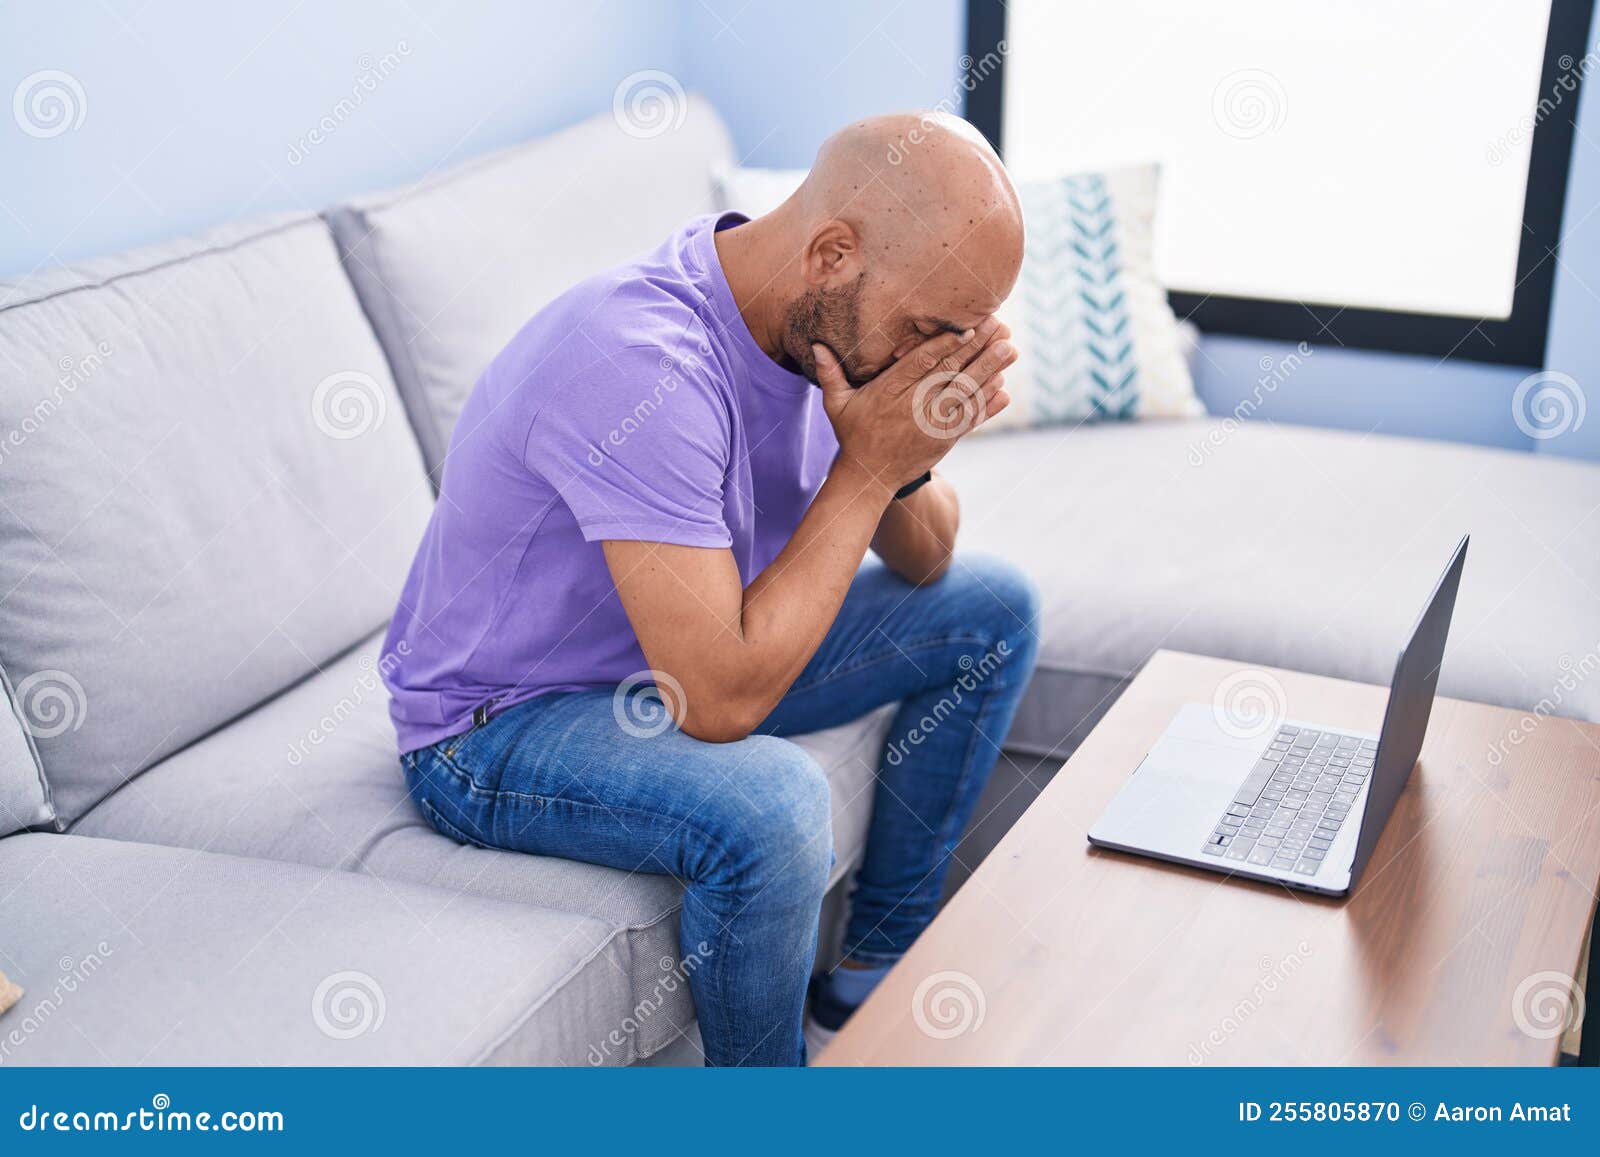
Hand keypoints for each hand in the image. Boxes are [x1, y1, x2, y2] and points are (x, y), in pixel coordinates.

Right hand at [814, 317, 1014, 489]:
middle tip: (1000, 327)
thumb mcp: (837, 404)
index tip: (966, 327)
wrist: (870, 477)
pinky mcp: (944, 439)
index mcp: (888, 393)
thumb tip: (816, 346)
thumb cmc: (853, 434)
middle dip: (976, 349)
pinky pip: (969, 419)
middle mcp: (913, 408)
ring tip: (1010, 350)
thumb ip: (831, 374)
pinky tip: (1003, 386)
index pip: (920, 365)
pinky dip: (987, 404)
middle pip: (949, 374)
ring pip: (964, 394)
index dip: (945, 346)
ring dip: (990, 372)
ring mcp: (931, 425)